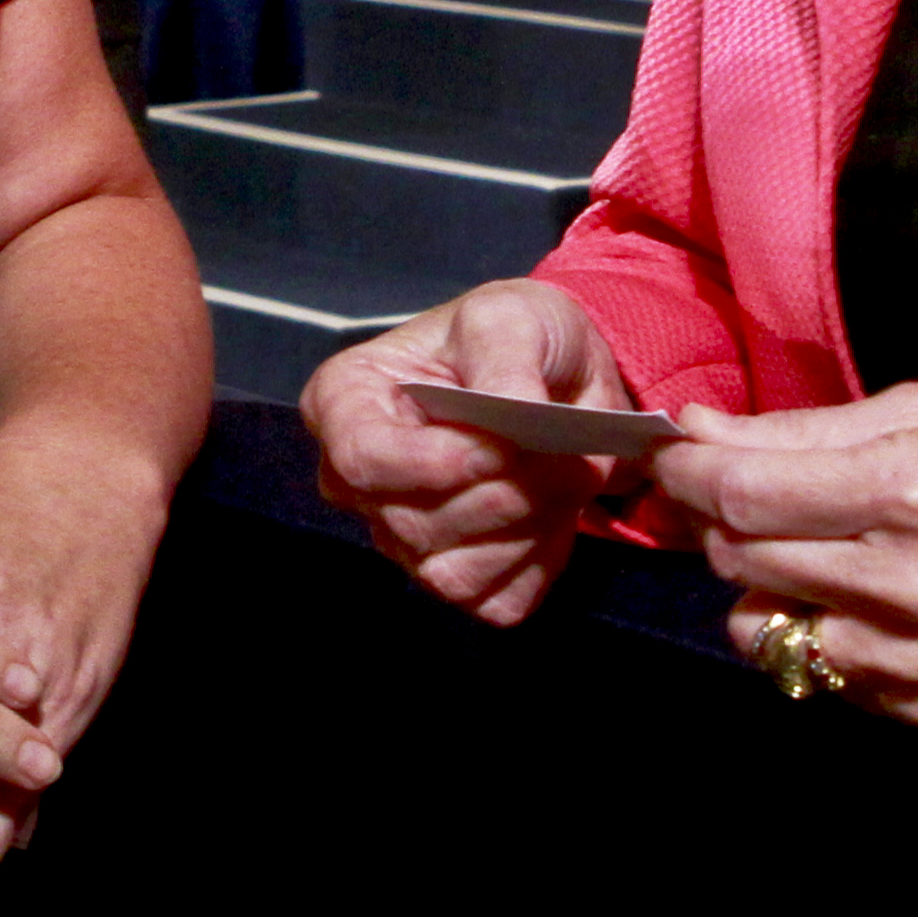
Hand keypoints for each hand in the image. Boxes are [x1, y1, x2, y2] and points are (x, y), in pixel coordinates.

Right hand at [300, 281, 633, 626]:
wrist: (560, 376)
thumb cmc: (513, 337)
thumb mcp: (509, 317)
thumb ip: (505, 360)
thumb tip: (514, 411)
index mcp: (345, 402)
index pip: (361, 458)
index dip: (431, 464)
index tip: (501, 447)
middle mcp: (357, 482)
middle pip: (413, 524)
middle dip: (505, 494)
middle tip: (572, 456)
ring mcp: (402, 538)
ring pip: (454, 574)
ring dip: (530, 528)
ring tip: (572, 476)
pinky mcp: (457, 580)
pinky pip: (497, 599)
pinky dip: (542, 560)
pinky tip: (557, 512)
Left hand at [652, 386, 917, 724]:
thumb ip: (800, 429)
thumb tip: (698, 431)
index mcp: (909, 490)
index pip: (741, 493)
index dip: (689, 471)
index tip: (678, 455)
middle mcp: (907, 582)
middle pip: (737, 557)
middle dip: (721, 518)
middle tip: (745, 492)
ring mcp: (914, 657)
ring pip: (760, 624)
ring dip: (761, 583)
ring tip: (808, 549)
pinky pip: (814, 670)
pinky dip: (812, 629)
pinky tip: (856, 596)